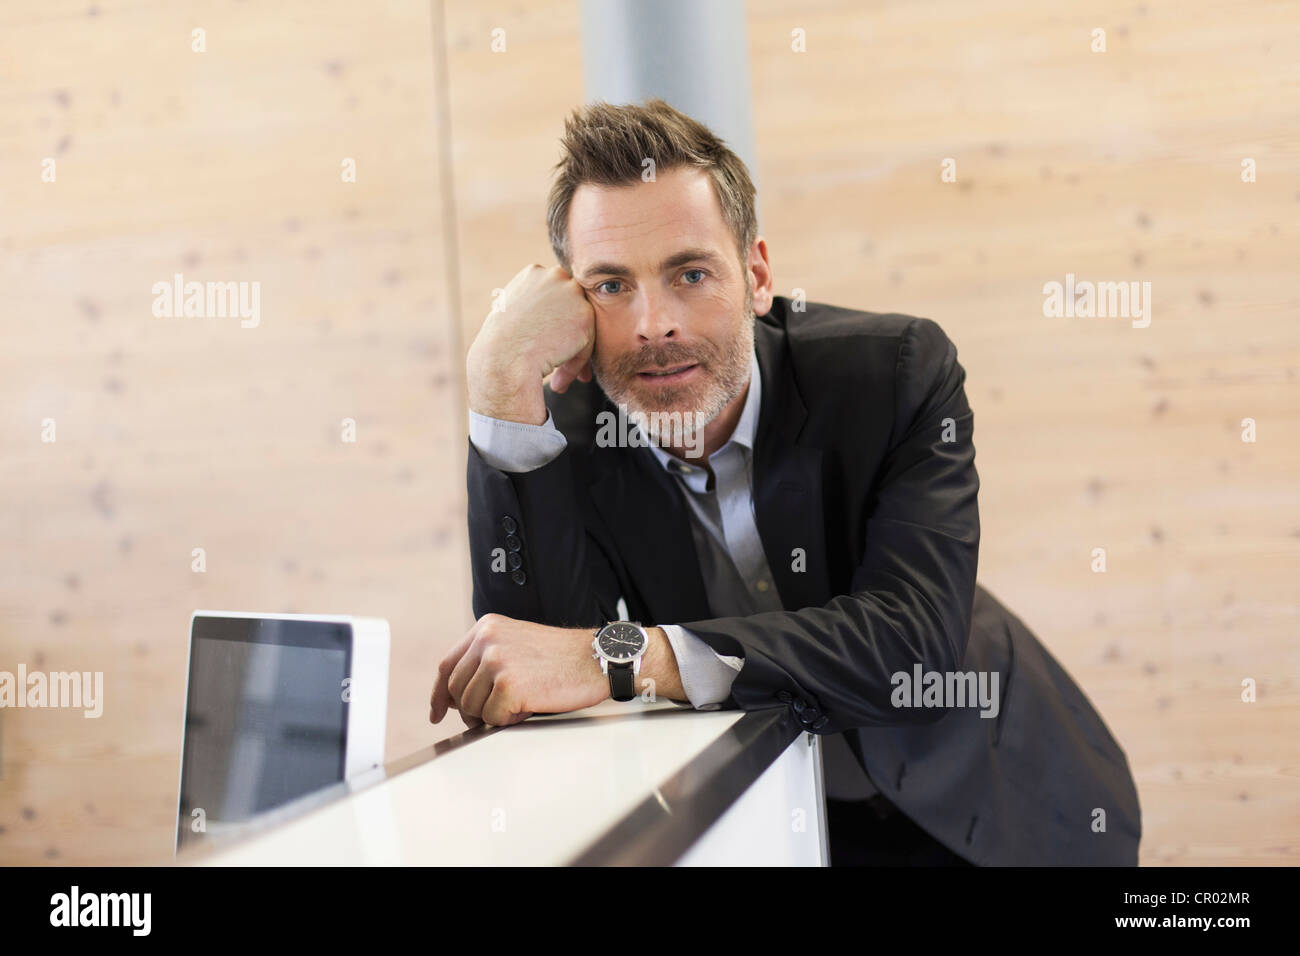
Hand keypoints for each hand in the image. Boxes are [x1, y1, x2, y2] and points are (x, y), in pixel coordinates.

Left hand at [429, 613, 609, 727]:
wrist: (597, 658)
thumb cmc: (563, 656)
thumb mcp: (517, 644)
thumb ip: (487, 659)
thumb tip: (456, 696)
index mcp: (486, 627)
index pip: (447, 664)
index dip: (439, 693)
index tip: (437, 712)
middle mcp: (487, 640)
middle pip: (455, 690)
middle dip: (471, 710)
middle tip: (498, 713)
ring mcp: (496, 661)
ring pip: (470, 708)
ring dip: (493, 715)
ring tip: (522, 702)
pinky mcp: (508, 685)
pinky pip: (492, 719)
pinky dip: (509, 720)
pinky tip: (529, 706)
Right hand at [466, 264, 595, 424]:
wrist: (504, 359)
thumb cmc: (499, 344)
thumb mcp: (508, 314)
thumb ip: (530, 306)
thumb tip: (546, 317)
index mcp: (534, 273)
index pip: (556, 294)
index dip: (555, 321)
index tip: (547, 344)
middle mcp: (555, 276)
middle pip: (573, 306)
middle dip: (569, 333)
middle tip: (560, 359)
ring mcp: (572, 294)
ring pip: (582, 325)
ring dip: (574, 351)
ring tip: (559, 377)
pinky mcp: (585, 316)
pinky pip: (587, 343)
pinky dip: (576, 364)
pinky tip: (558, 383)